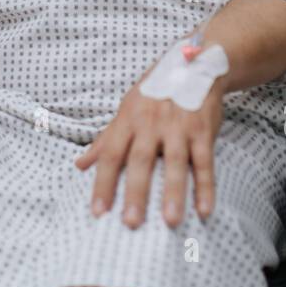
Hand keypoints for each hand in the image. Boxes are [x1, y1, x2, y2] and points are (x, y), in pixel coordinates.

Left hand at [74, 47, 224, 228]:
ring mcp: (178, 126)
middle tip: (131, 223)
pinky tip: (204, 210)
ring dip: (173, 193)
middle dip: (136, 192)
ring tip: (170, 222)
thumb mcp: (126, 109)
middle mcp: (151, 123)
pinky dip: (206, 186)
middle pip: (140, 160)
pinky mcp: (203, 129)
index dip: (103, 183)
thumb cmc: (154, 92)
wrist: (193, 64)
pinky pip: (204, 161)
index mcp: (128, 119)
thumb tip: (79, 165)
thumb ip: (105, 139)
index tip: (98, 212)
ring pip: (175, 162)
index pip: (111, 154)